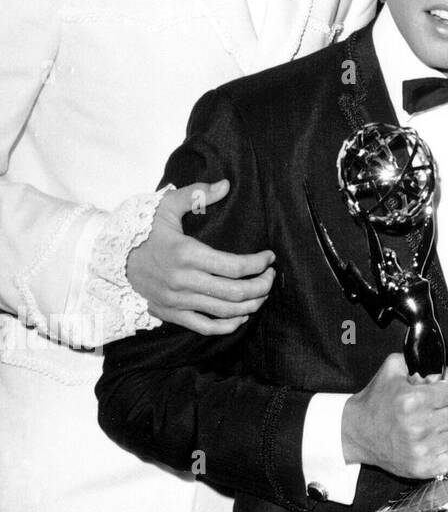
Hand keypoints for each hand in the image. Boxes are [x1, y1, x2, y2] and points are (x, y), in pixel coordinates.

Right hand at [127, 181, 274, 334]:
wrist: (112, 258)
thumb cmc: (144, 230)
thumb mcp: (167, 206)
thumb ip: (197, 193)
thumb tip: (226, 184)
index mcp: (186, 253)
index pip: (234, 266)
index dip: (259, 264)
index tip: (270, 257)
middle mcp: (182, 280)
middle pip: (235, 292)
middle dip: (262, 286)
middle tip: (271, 276)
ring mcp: (176, 300)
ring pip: (224, 311)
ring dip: (251, 304)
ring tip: (263, 294)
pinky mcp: (169, 313)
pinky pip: (204, 327)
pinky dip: (227, 326)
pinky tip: (242, 317)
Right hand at [341, 357, 447, 478]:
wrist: (356, 433)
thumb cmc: (376, 400)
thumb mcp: (393, 369)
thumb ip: (426, 364)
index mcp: (412, 400)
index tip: (442, 392)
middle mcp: (418, 426)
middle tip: (442, 408)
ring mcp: (421, 450)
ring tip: (439, 425)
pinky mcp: (422, 468)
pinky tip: (441, 443)